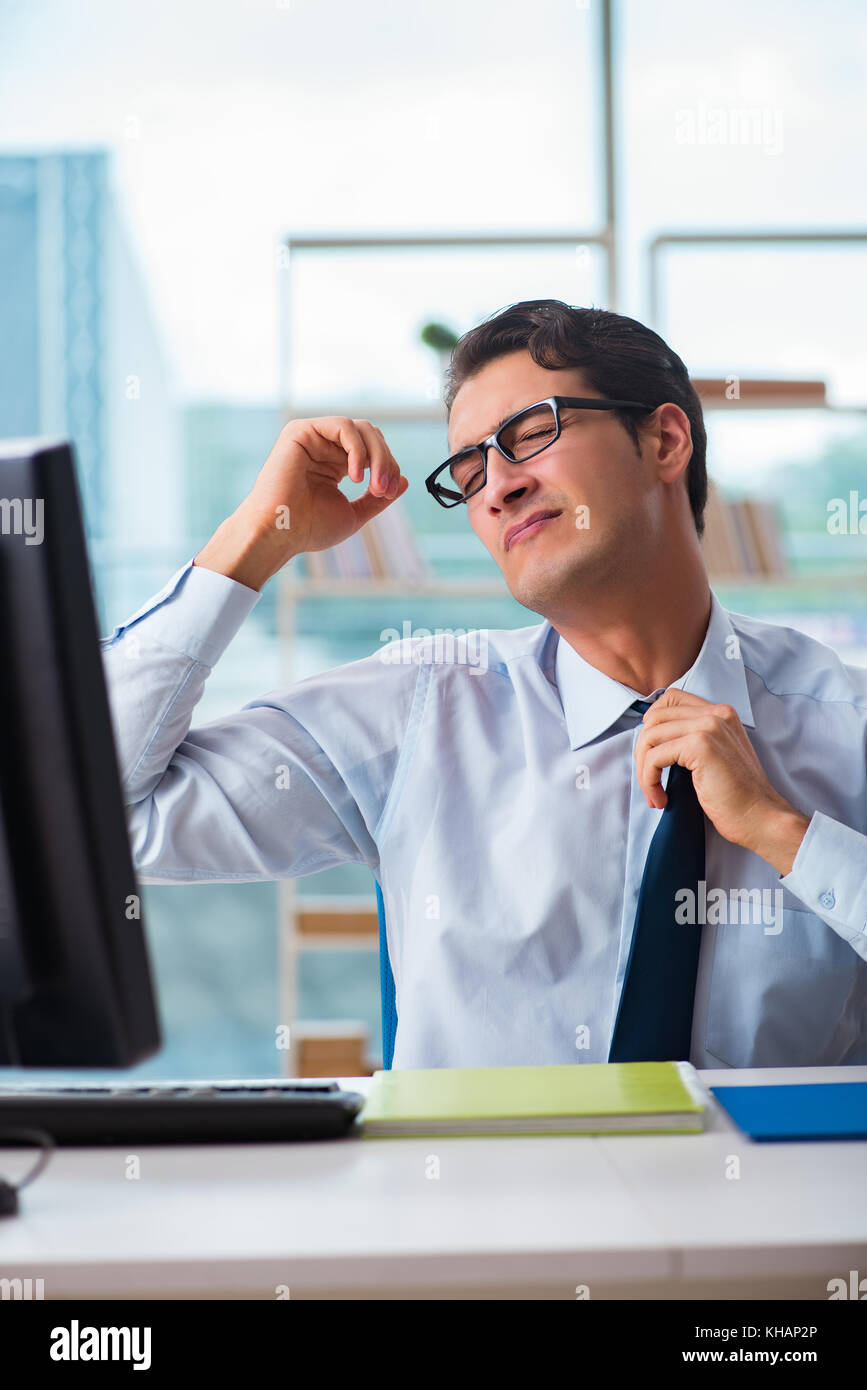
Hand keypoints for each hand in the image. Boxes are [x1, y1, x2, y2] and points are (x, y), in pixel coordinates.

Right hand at [195, 416, 408, 589]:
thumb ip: (377, 498)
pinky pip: (343, 426)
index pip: (374, 451)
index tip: (391, 492)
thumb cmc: (309, 528)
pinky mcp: (301, 431)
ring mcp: (313, 437)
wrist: (280, 533)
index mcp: (336, 463)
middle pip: (371, 436)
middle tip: (386, 489)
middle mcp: (325, 447)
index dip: (389, 467)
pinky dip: (358, 449)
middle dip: (386, 461)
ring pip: (361, 428)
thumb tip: (405, 480)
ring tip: (376, 484)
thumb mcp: (354, 513)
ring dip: (377, 456)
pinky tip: (356, 475)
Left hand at [633, 689, 809, 874]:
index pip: (671, 699)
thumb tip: (652, 738)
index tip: (650, 751)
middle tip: (649, 780)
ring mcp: (709, 727)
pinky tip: (661, 798)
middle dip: (642, 751)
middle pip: (655, 718)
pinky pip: (654, 757)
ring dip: (643, 770)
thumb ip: (693, 739)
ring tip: (654, 794)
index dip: (651, 723)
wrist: (761, 817)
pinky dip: (649, 780)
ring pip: (650, 737)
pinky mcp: (700, 746)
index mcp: (721, 713)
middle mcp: (715, 714)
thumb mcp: (716, 756)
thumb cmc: (737, 796)